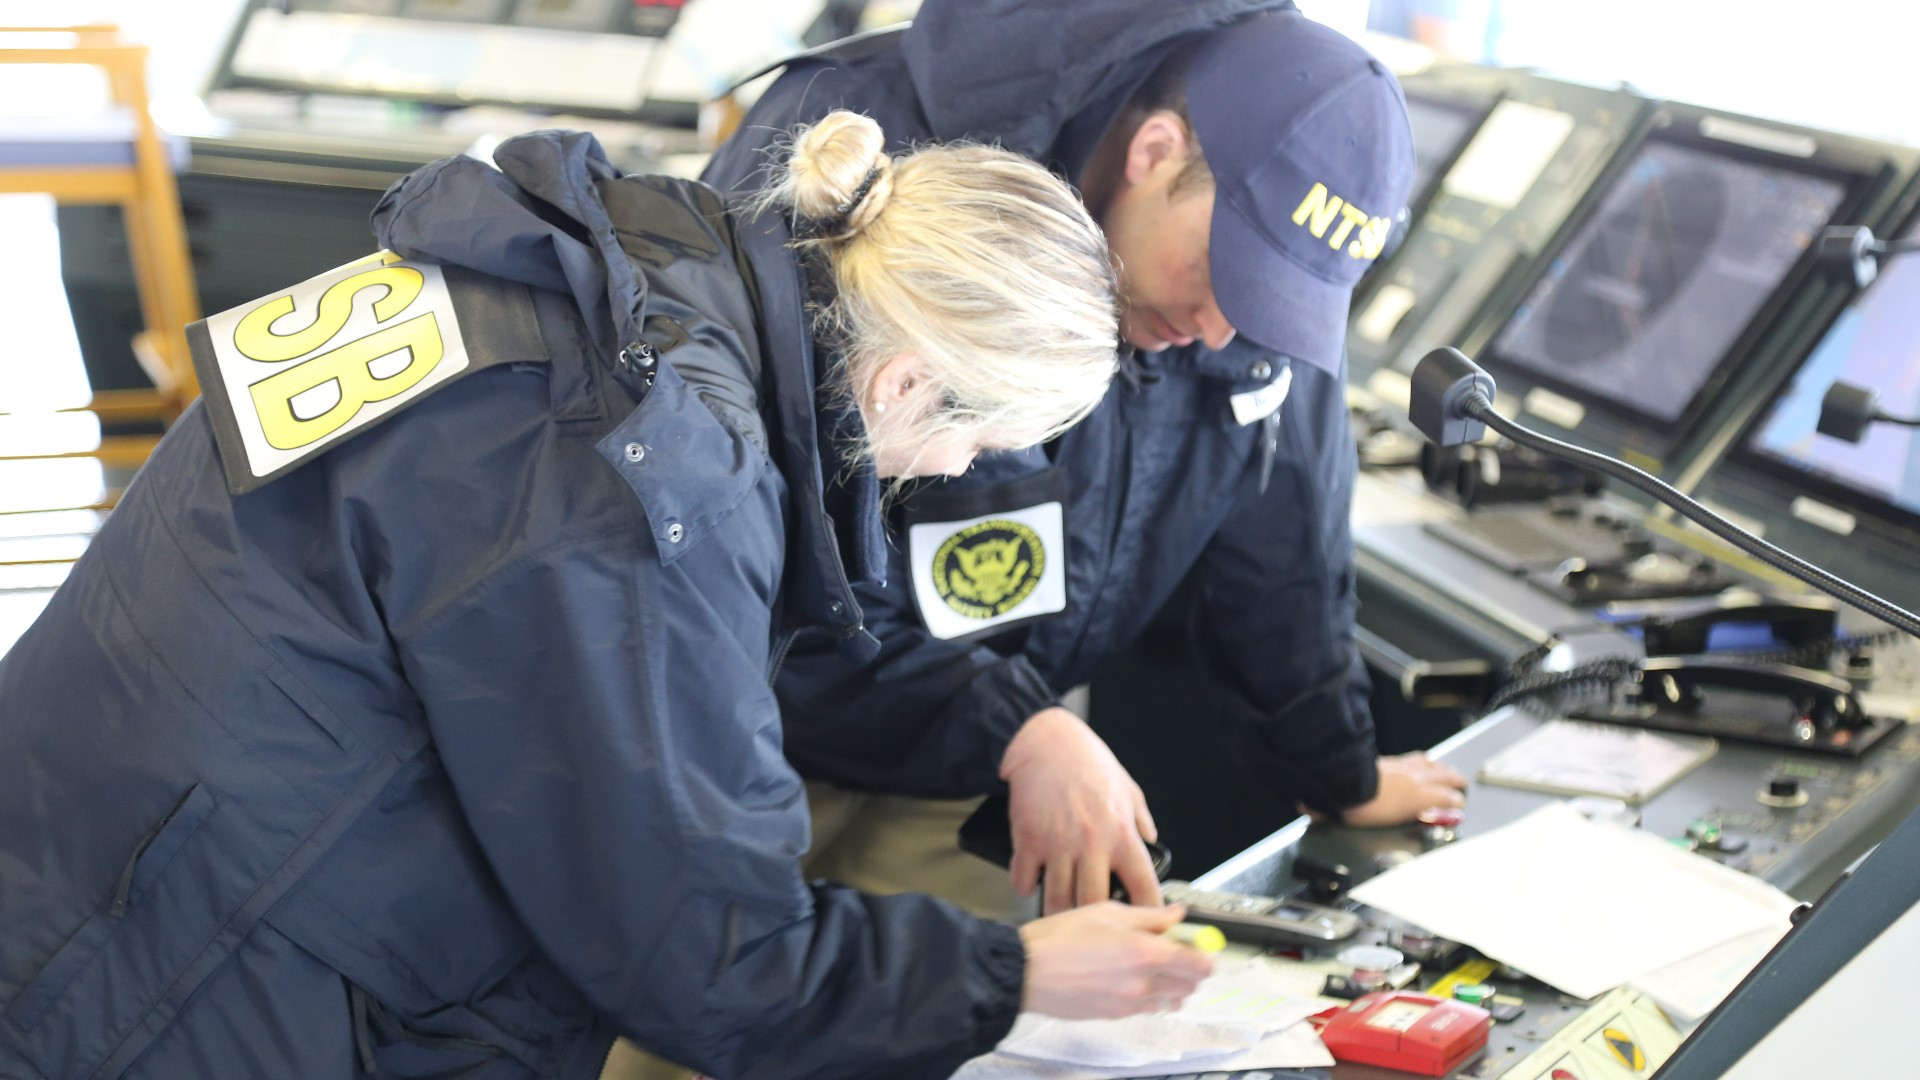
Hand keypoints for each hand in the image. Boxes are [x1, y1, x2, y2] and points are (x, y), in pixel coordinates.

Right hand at [999, 707, 1160, 913]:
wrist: (1046, 742)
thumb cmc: (1087, 762)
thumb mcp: (1128, 789)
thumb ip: (1141, 820)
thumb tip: (1152, 839)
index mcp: (1121, 833)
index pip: (1143, 887)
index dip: (1150, 913)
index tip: (1149, 926)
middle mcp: (1091, 843)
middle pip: (1096, 905)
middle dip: (1097, 925)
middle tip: (1096, 929)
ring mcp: (1057, 845)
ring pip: (1058, 901)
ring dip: (1060, 913)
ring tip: (1063, 917)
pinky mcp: (1028, 840)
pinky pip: (1025, 881)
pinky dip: (1027, 888)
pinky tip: (1034, 884)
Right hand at [1018, 902, 1214, 1018]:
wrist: (1027, 970)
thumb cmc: (1059, 938)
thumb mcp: (1107, 911)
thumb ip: (1149, 915)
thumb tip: (1176, 915)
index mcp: (1145, 953)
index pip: (1199, 964)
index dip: (1205, 954)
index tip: (1200, 944)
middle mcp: (1143, 983)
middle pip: (1191, 985)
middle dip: (1190, 969)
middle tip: (1176, 950)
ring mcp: (1130, 1003)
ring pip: (1171, 1000)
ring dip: (1171, 984)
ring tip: (1151, 964)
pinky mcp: (1115, 1015)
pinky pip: (1146, 1008)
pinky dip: (1149, 995)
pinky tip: (1128, 977)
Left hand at [1334, 752, 1467, 827]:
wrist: (1340, 783)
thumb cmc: (1363, 806)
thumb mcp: (1393, 820)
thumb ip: (1414, 816)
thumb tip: (1426, 819)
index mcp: (1419, 793)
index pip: (1445, 796)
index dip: (1454, 801)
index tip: (1459, 803)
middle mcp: (1414, 776)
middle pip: (1442, 776)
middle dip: (1454, 779)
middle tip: (1461, 782)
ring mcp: (1401, 766)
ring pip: (1428, 763)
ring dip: (1440, 767)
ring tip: (1445, 769)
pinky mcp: (1387, 760)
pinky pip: (1412, 758)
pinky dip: (1421, 760)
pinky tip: (1420, 759)